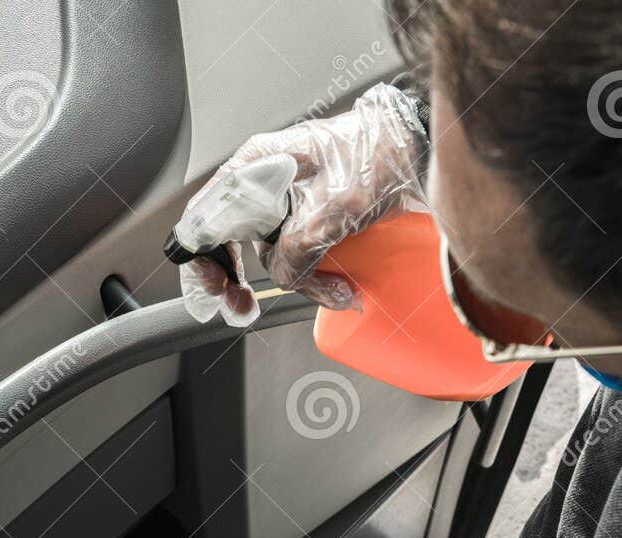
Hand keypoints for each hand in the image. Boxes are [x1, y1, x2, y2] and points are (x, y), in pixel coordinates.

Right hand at [179, 82, 427, 324]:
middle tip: (242, 305)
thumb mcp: (333, 207)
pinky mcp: (310, 216)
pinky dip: (316, 277)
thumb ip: (296, 248)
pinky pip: (299, 254)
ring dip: (300, 282)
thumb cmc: (379, 154)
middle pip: (233, 240)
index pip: (206, 214)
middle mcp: (264, 181)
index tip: (216, 285)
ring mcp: (287, 200)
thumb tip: (282, 277)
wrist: (419, 147)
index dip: (203, 255)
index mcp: (256, 164)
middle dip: (239, 278)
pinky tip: (338, 287)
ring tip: (334, 292)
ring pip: (274, 254)